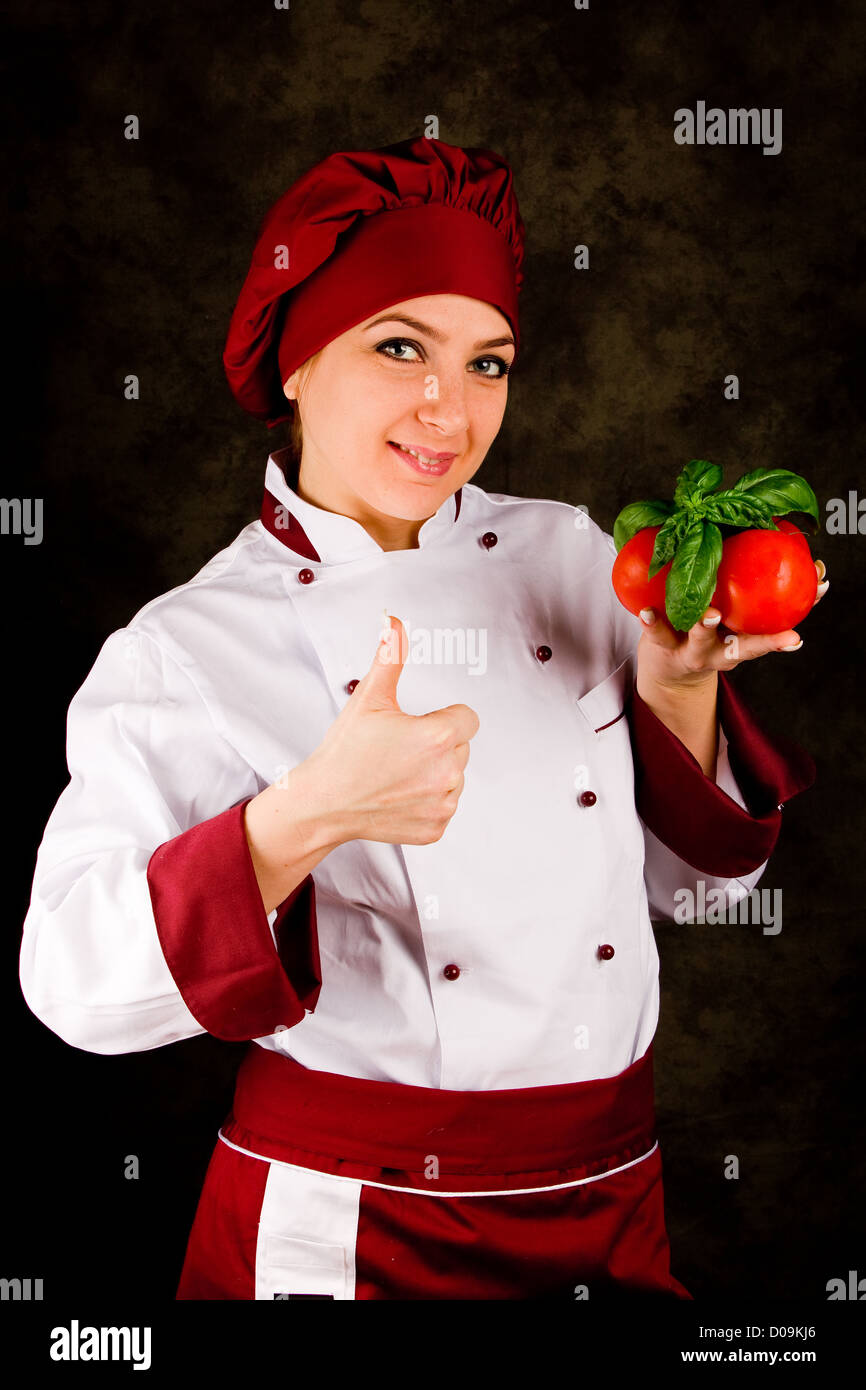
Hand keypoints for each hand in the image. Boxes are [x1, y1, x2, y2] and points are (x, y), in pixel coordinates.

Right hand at [303, 614, 479, 844]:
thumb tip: (393, 621)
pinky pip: (444, 805)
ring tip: (395, 774)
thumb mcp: (368, 697)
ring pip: (454, 777)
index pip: (468, 719)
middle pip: (461, 748)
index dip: (442, 719)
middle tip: (397, 751)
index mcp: (439, 736)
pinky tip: (398, 796)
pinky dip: (426, 801)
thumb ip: (390, 656)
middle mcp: (448, 772)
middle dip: (436, 746)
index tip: (415, 727)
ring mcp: (443, 803)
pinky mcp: (436, 827)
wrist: (323, 802)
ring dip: (433, 773)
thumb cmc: (345, 751)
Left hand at [636, 558, 828, 687]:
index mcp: (742, 640)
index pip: (775, 633)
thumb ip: (757, 588)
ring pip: (702, 640)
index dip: (792, 627)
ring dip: (708, 627)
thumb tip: (792, 547)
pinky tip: (647, 611)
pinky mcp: (663, 646)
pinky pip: (657, 633)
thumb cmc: (709, 630)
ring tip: (712, 614)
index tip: (810, 613)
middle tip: (788, 634)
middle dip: (767, 642)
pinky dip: (652, 622)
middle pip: (747, 646)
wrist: (668, 668)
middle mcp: (723, 649)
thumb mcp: (734, 617)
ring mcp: (694, 650)